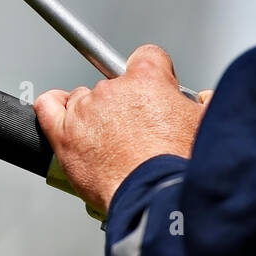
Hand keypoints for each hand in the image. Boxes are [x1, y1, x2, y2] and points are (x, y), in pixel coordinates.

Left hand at [34, 45, 212, 215]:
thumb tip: (205, 100)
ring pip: (83, 98)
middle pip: (114, 83)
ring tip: (109, 139)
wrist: (155, 198)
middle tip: (138, 129)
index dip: (154, 74)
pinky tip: (62, 112)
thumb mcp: (208, 125)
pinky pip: (47, 107)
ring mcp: (84, 111)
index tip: (156, 89)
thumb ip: (205, 105)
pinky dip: (53, 106)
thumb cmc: (179, 167)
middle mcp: (112, 90)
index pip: (147, 57)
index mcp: (147, 79)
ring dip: (94, 113)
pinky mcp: (64, 135)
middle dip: (126, 103)